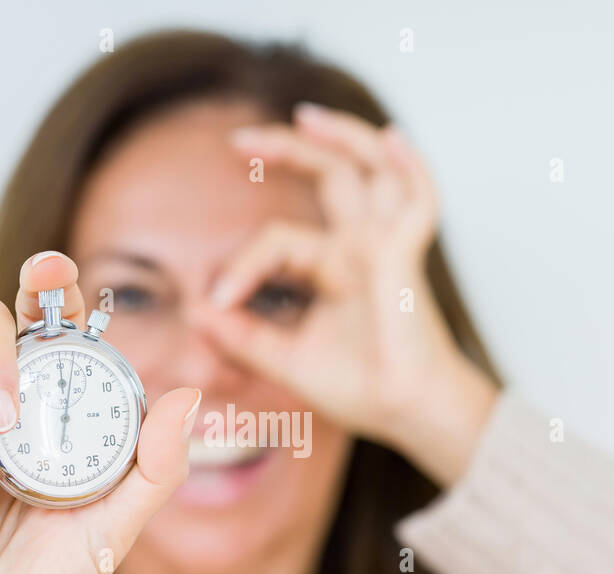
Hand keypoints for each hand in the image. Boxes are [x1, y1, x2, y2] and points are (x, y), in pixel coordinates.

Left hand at [206, 103, 497, 486]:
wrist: (404, 415)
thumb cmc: (360, 389)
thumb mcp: (283, 359)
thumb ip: (240, 335)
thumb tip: (195, 310)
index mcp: (333, 268)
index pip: (279, 240)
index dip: (243, 263)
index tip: (219, 299)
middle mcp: (360, 249)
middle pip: (330, 177)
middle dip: (288, 151)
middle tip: (239, 140)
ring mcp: (385, 248)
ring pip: (371, 172)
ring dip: (344, 137)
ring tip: (306, 117)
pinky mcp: (405, 258)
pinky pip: (417, 203)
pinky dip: (411, 167)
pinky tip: (393, 138)